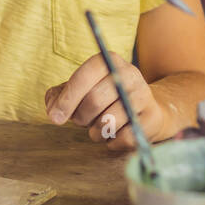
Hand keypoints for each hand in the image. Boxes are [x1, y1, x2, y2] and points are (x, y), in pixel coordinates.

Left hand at [44, 52, 178, 150]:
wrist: (145, 109)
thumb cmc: (105, 99)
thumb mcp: (81, 90)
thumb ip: (59, 96)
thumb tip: (53, 111)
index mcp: (109, 62)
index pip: (85, 75)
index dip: (67, 98)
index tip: (55, 117)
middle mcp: (129, 74)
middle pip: (94, 100)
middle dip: (80, 117)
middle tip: (81, 121)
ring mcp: (143, 96)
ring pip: (108, 122)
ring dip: (95, 132)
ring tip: (98, 127)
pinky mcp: (151, 118)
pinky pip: (123, 138)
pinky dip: (112, 143)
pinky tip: (114, 135)